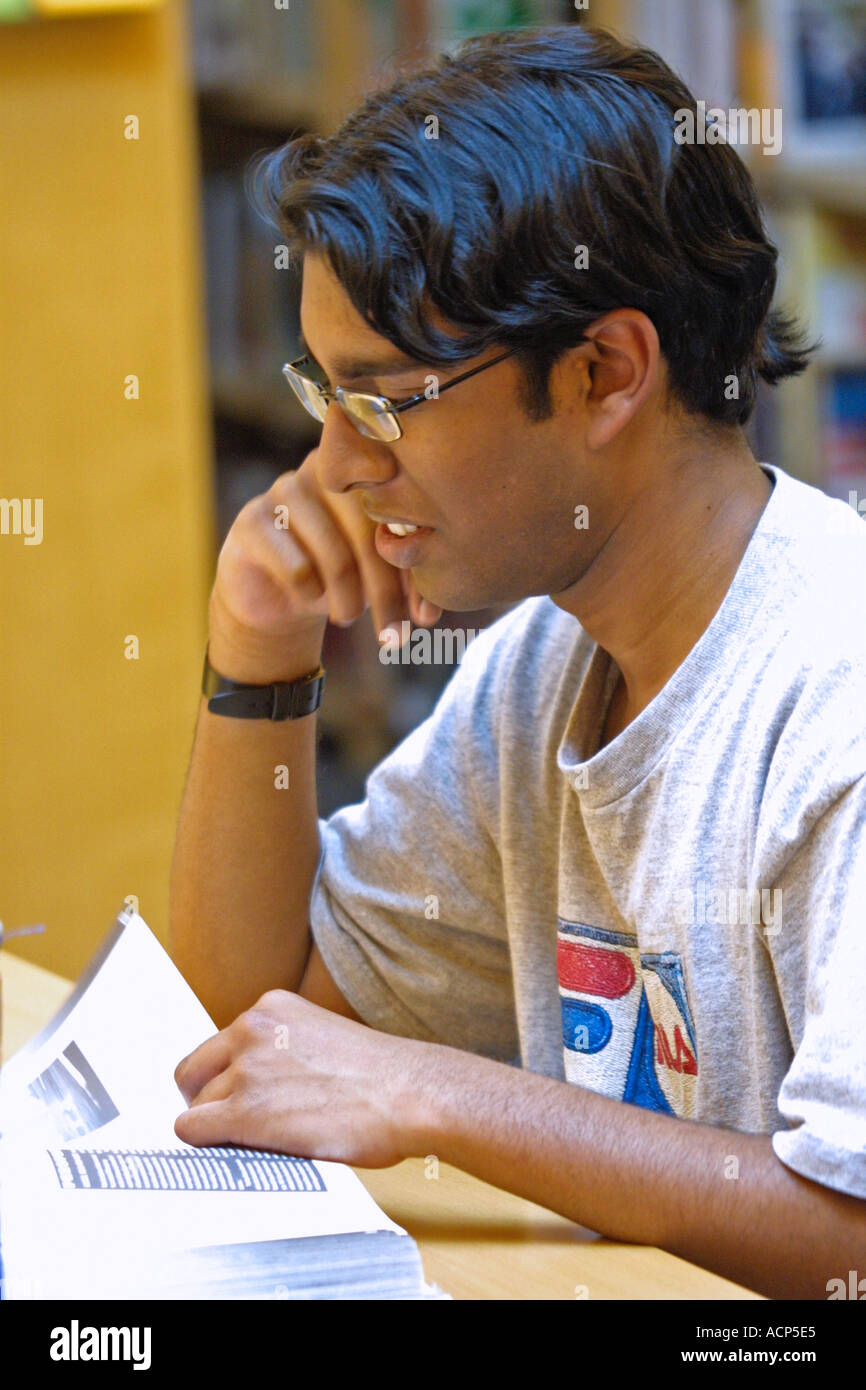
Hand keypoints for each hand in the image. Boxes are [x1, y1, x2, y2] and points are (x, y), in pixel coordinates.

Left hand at [173, 990, 431, 1167]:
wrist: (410, 1093)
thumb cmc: (381, 1077)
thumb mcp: (321, 1037)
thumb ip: (280, 1048)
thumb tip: (253, 1083)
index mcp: (271, 1008)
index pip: (217, 1045)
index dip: (225, 1078)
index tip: (241, 1098)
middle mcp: (250, 1029)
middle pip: (192, 1072)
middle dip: (207, 1099)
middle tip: (233, 1124)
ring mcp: (246, 1069)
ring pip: (197, 1106)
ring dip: (219, 1127)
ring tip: (261, 1141)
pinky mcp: (245, 1111)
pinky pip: (192, 1130)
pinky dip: (207, 1144)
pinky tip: (238, 1151)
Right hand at [209, 448, 441, 680]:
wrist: (274, 595)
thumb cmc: (338, 576)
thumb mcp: (380, 576)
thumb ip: (409, 580)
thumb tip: (430, 613)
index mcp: (365, 470)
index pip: (401, 515)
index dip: (414, 568)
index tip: (422, 618)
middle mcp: (325, 470)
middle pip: (369, 532)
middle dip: (385, 592)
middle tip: (393, 636)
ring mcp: (285, 490)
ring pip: (335, 555)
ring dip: (349, 600)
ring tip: (348, 617)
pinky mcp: (253, 521)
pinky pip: (297, 568)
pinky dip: (310, 594)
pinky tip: (309, 599)